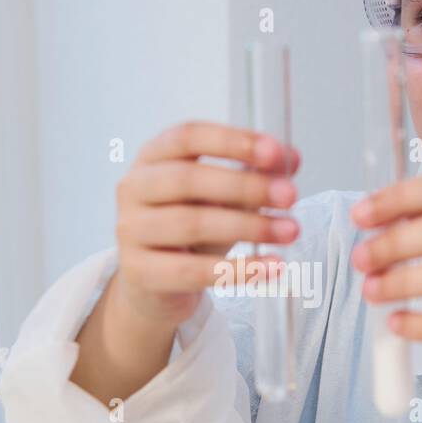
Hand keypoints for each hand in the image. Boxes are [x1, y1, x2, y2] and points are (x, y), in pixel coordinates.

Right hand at [113, 121, 299, 327]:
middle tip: (290, 195)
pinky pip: (193, 271)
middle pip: (188, 179)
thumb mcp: (222, 198)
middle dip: (245, 186)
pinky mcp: (140, 272)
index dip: (233, 141)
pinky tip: (271, 267)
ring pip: (191, 224)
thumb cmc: (190, 232)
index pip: (188, 137)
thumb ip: (253, 175)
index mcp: (153, 156)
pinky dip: (239, 270)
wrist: (155, 286)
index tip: (275, 152)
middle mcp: (134, 188)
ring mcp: (131, 230)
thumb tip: (290, 158)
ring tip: (289, 231)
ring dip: (248, 226)